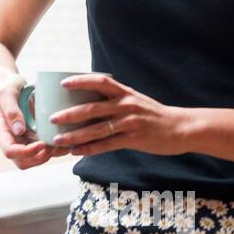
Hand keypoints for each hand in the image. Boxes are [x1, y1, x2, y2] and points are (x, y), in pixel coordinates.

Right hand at [0, 70, 67, 169]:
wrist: (12, 85)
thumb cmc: (8, 87)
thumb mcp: (7, 94)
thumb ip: (11, 111)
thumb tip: (19, 131)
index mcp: (2, 131)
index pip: (10, 151)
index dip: (26, 152)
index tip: (41, 144)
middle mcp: (12, 140)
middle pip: (22, 162)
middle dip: (39, 158)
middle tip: (52, 147)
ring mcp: (24, 140)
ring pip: (34, 160)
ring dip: (49, 156)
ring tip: (62, 145)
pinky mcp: (34, 138)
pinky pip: (44, 150)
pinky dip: (55, 150)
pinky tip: (66, 141)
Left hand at [45, 73, 189, 156]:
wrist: (181, 128)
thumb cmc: (154, 114)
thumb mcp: (136, 100)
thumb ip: (116, 99)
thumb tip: (89, 99)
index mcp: (125, 93)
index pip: (100, 81)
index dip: (80, 81)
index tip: (63, 83)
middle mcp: (126, 105)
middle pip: (92, 108)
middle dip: (70, 114)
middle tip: (52, 118)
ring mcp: (130, 123)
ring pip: (97, 130)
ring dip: (75, 135)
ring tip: (58, 140)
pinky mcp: (133, 139)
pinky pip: (107, 145)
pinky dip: (90, 149)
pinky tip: (76, 151)